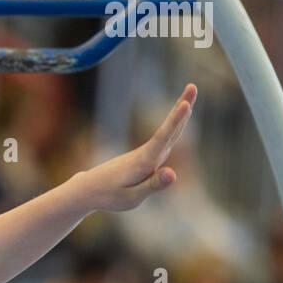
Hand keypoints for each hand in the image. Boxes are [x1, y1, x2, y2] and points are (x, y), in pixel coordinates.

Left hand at [79, 84, 195, 212]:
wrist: (89, 189)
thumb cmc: (110, 195)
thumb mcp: (132, 197)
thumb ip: (153, 185)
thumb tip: (173, 173)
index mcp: (143, 162)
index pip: (162, 138)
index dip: (175, 121)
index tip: (185, 104)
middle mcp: (146, 153)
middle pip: (168, 128)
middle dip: (181, 107)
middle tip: (193, 86)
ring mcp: (146, 153)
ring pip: (167, 131)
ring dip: (180, 113)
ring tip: (190, 95)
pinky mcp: (146, 156)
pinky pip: (164, 138)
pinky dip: (175, 125)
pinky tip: (181, 116)